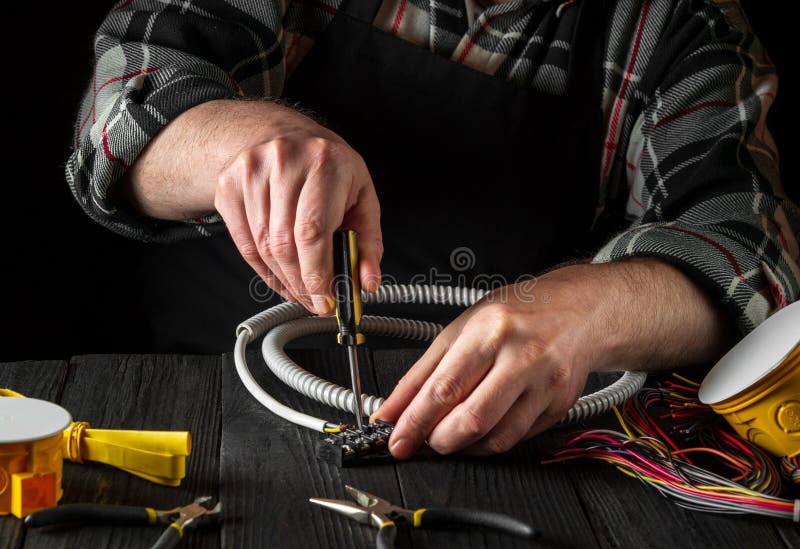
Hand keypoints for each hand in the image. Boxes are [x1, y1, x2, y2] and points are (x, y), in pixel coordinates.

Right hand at [213, 105, 381, 312]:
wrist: (279, 133)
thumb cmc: (327, 166)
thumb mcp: (361, 194)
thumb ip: (368, 240)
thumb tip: (367, 282)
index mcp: (325, 162)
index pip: (313, 230)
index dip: (317, 272)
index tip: (326, 299)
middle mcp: (285, 162)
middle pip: (285, 243)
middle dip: (302, 282)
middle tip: (316, 301)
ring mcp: (251, 172)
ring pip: (264, 247)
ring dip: (284, 279)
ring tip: (301, 290)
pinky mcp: (229, 186)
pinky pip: (245, 243)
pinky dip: (263, 270)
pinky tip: (280, 278)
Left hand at [373, 260, 734, 457]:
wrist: (580, 310)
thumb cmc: (518, 313)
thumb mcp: (463, 327)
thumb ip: (424, 370)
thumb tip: (391, 409)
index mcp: (489, 329)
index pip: (442, 385)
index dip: (413, 419)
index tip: (395, 438)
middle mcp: (519, 354)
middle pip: (470, 416)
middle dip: (436, 439)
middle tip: (419, 442)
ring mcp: (543, 381)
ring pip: (495, 435)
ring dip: (461, 446)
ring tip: (445, 438)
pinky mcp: (558, 403)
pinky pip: (516, 438)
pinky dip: (487, 445)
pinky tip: (475, 436)